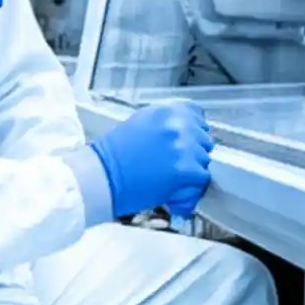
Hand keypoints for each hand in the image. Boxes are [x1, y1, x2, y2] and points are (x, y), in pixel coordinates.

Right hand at [89, 100, 213, 217]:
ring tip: (170, 181)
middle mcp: (178, 125)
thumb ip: (166, 125)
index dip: (193, 131)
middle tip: (173, 167)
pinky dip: (190, 189)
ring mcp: (184, 146)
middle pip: (203, 139)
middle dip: (192, 154)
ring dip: (191, 172)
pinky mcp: (185, 170)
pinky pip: (201, 179)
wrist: (101, 175)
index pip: (196, 114)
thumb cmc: (113, 155)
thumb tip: (185, 135)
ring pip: (203, 161)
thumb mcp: (141, 124)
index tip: (187, 142)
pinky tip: (173, 193)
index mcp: (167, 110)